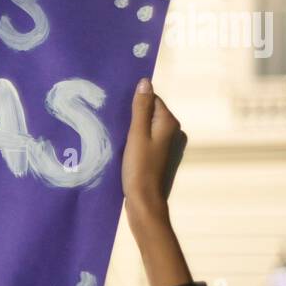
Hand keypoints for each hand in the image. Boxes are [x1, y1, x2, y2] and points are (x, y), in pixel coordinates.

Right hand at [122, 81, 191, 285]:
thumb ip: (141, 108)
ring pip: (146, 128)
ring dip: (131, 130)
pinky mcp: (159, 158)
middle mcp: (173, 132)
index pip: (151, 99)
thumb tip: (145, 82)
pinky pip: (145, 141)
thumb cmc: (140, 168)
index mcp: (170, 123)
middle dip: (132, 116)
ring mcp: (167, 146)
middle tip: (112, 121)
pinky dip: (134, 142)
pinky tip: (121, 148)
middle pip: (149, 113)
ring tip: (114, 135)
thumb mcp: (137, 135)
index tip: (116, 108)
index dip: (134, 102)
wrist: (144, 203)